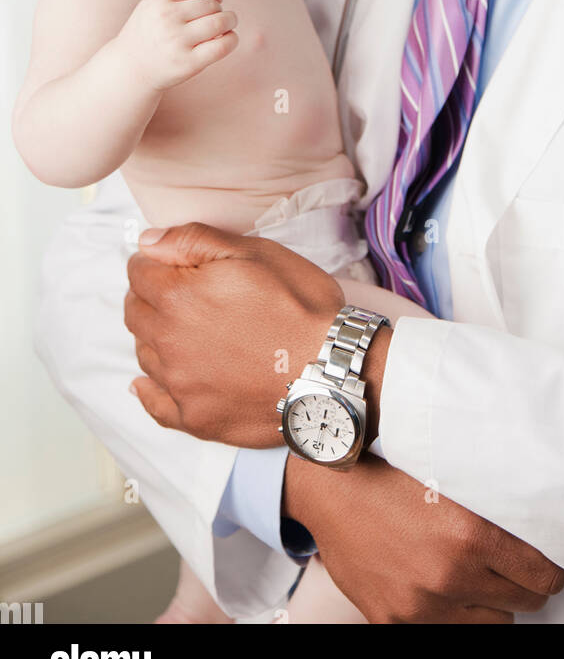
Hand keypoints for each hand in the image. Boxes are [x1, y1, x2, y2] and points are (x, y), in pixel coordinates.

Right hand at [116, 0, 237, 91]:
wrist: (131, 68)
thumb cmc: (149, 32)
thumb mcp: (154, 4)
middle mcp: (167, 18)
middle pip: (212, 4)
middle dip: (220, 9)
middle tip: (214, 17)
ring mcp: (177, 41)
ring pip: (220, 22)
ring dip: (230, 21)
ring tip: (226, 26)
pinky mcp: (189, 63)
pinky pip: (222, 46)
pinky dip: (232, 39)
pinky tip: (227, 39)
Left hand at [124, 223, 344, 445]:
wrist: (332, 368)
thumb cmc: (300, 306)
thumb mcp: (256, 253)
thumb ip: (194, 241)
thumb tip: (147, 242)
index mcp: (179, 297)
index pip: (139, 273)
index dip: (154, 262)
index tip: (169, 263)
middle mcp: (169, 342)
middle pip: (135, 313)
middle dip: (149, 297)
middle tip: (176, 292)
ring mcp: (180, 384)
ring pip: (144, 354)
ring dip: (154, 337)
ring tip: (182, 330)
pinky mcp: (196, 417)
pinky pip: (155, 404)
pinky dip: (148, 390)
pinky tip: (148, 383)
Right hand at [286, 453, 563, 624]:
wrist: (332, 489)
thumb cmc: (391, 475)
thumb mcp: (455, 476)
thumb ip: (496, 504)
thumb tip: (545, 518)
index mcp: (469, 535)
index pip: (543, 574)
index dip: (555, 568)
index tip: (555, 561)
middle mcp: (448, 576)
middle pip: (524, 602)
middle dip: (525, 582)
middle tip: (517, 562)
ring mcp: (422, 605)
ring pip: (493, 623)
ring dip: (492, 601)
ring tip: (477, 572)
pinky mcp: (396, 621)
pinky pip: (448, 631)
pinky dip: (453, 612)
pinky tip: (444, 584)